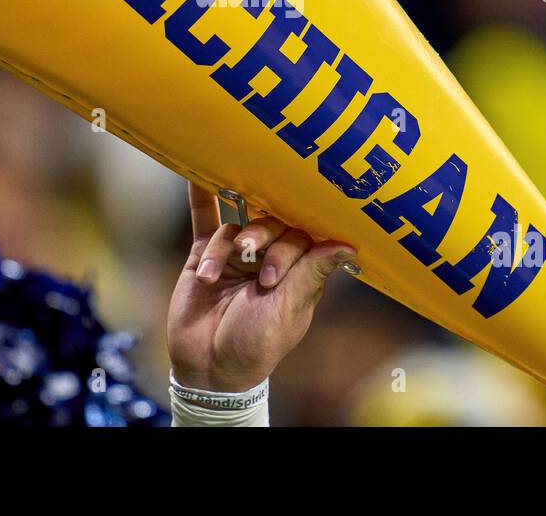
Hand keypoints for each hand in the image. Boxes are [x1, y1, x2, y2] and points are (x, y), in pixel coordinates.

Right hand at [166, 182, 355, 392]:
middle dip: (261, 237)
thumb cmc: (256, 345)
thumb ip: (311, 272)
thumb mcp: (287, 310)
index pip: (302, 236)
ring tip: (215, 275)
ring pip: (239, 225)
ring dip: (227, 246)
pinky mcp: (206, 256)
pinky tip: (198, 178)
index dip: (289, 246)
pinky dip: (202, 198)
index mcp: (298, 272)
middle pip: (272, 223)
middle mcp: (271, 258)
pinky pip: (205, 220)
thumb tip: (348, 245)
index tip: (274, 276)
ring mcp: (238, 255)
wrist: (208, 368)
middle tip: (248, 261)